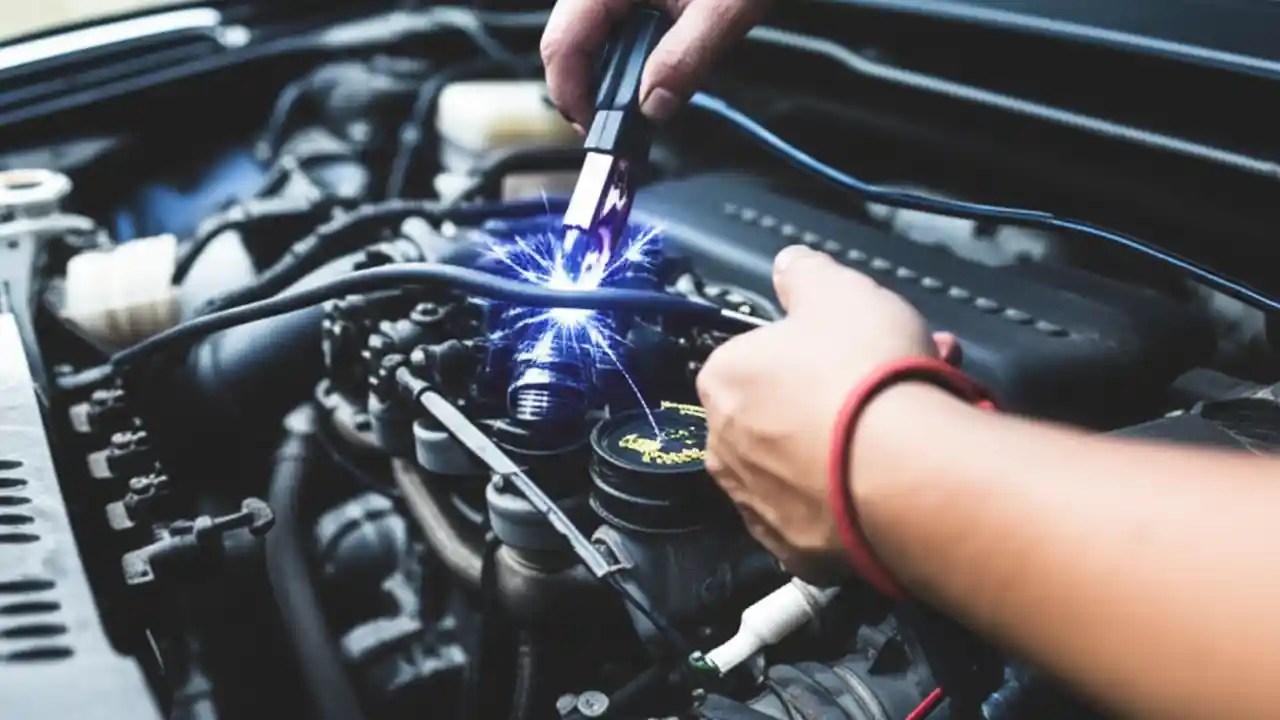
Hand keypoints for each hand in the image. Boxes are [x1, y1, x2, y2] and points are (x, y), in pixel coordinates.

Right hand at [541, 0, 772, 127]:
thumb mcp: (726, 8)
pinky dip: (630, 52)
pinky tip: (657, 63)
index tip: (599, 130)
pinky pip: (614, 25)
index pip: (562, 43)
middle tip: (626, 123)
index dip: (572, 95)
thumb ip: (686, 58)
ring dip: (615, 71)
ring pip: (590, 37)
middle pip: (569, 43)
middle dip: (594, 87)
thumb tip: (653, 106)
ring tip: (650, 92)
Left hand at [696, 245, 943, 582]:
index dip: (811, 346)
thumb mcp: (836, 289)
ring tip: (915, 423)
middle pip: (785, 411)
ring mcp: (758, 506)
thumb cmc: (862, 374)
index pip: (756, 355)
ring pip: (807, 463)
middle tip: (893, 380)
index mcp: (723, 380)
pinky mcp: (797, 553)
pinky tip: (898, 478)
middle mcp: (726, 447)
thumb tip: (789, 265)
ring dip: (850, 441)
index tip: (855, 344)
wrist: (903, 472)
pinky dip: (855, 495)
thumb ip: (804, 273)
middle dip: (839, 393)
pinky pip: (825, 515)